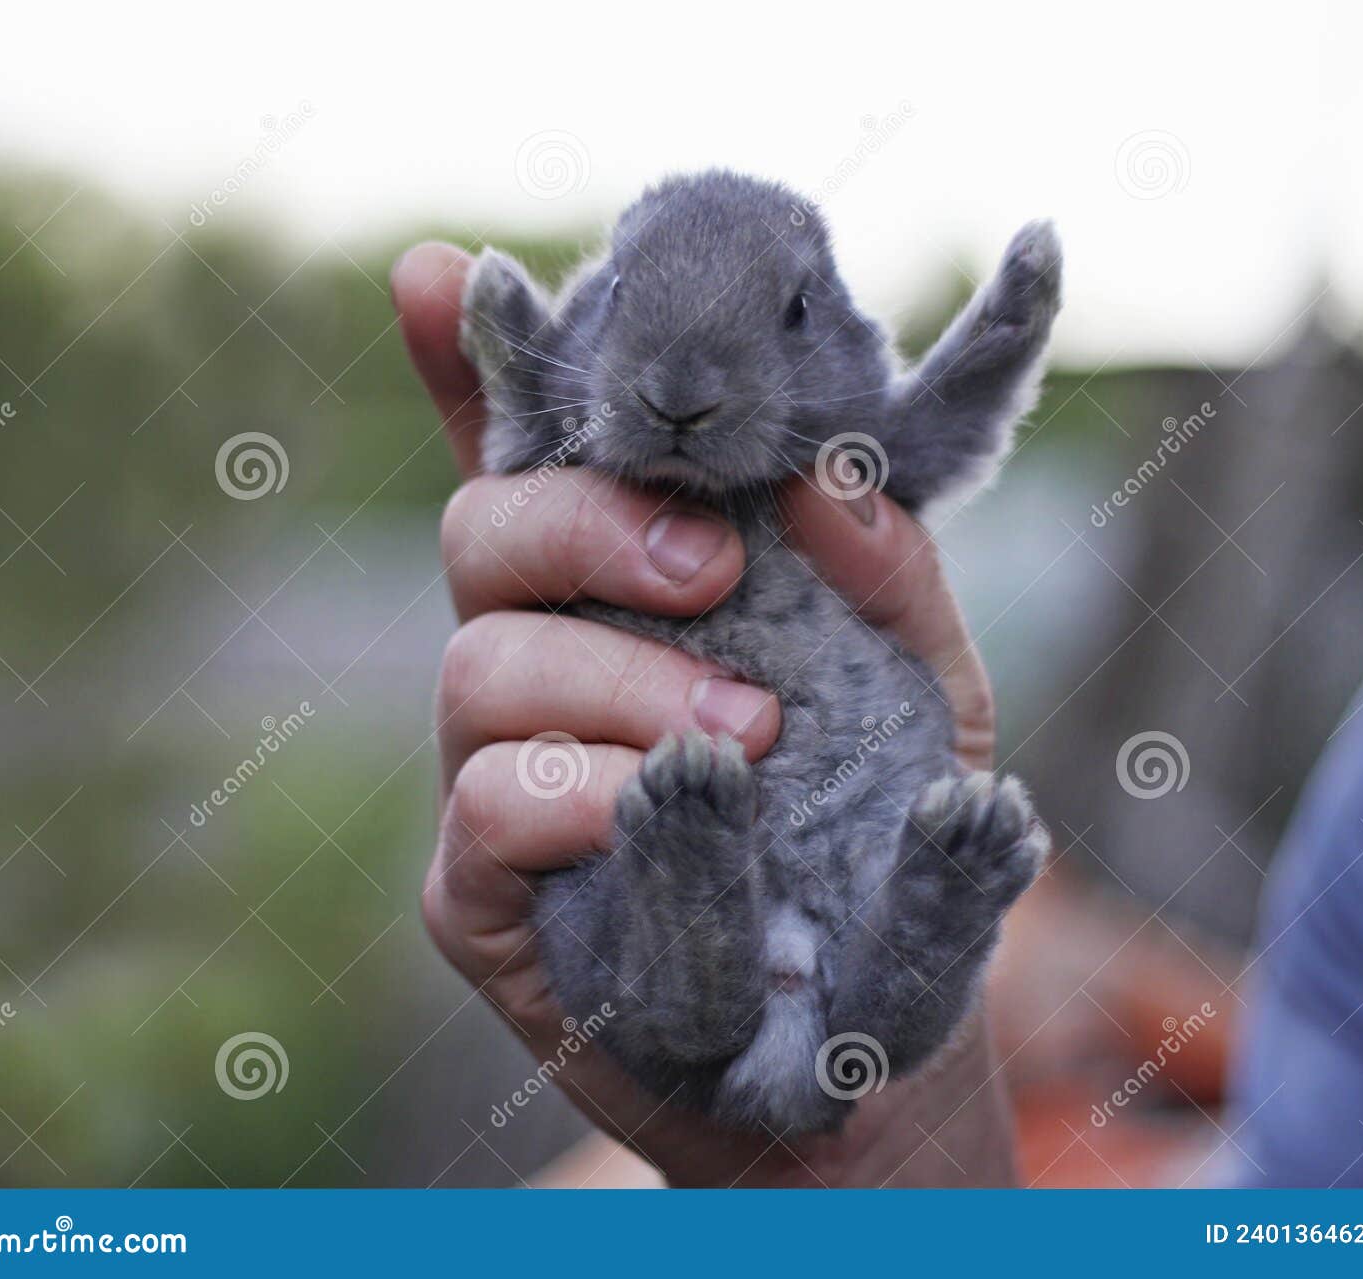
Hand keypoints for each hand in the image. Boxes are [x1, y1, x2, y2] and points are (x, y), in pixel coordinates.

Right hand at [396, 242, 1017, 1186]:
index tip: (442, 274)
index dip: (469, 368)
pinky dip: (581, 788)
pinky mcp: (477, 886)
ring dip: (621, 678)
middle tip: (711, 569)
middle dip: (587, 524)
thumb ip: (887, 576)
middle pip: (482, 529)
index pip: (530, 461)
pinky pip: (487, 800)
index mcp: (630, 593)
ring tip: (749, 732)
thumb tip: (825, 476)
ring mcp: (495, 772)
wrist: (860, 1032)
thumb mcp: (921, 691)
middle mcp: (544, 660)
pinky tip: (663, 806)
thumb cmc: (872, 839)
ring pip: (478, 663)